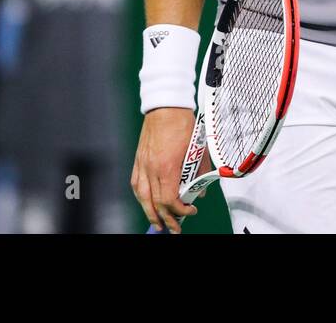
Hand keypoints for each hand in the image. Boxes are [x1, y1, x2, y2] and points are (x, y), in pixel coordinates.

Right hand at [130, 107, 199, 233]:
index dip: (180, 211)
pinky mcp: (139, 159)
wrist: (166, 106)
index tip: (191, 211)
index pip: (169, 200)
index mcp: (168, 167)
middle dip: (166, 219)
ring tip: (157, 224)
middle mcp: (152, 168)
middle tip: (174, 229)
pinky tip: (146, 203)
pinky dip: (141, 197)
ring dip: (149, 213)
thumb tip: (200, 191)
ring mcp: (143, 164)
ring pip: (142, 196)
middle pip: (155, 203)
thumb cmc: (183, 125)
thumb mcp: (198, 149)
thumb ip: (199, 173)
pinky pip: (136, 184)